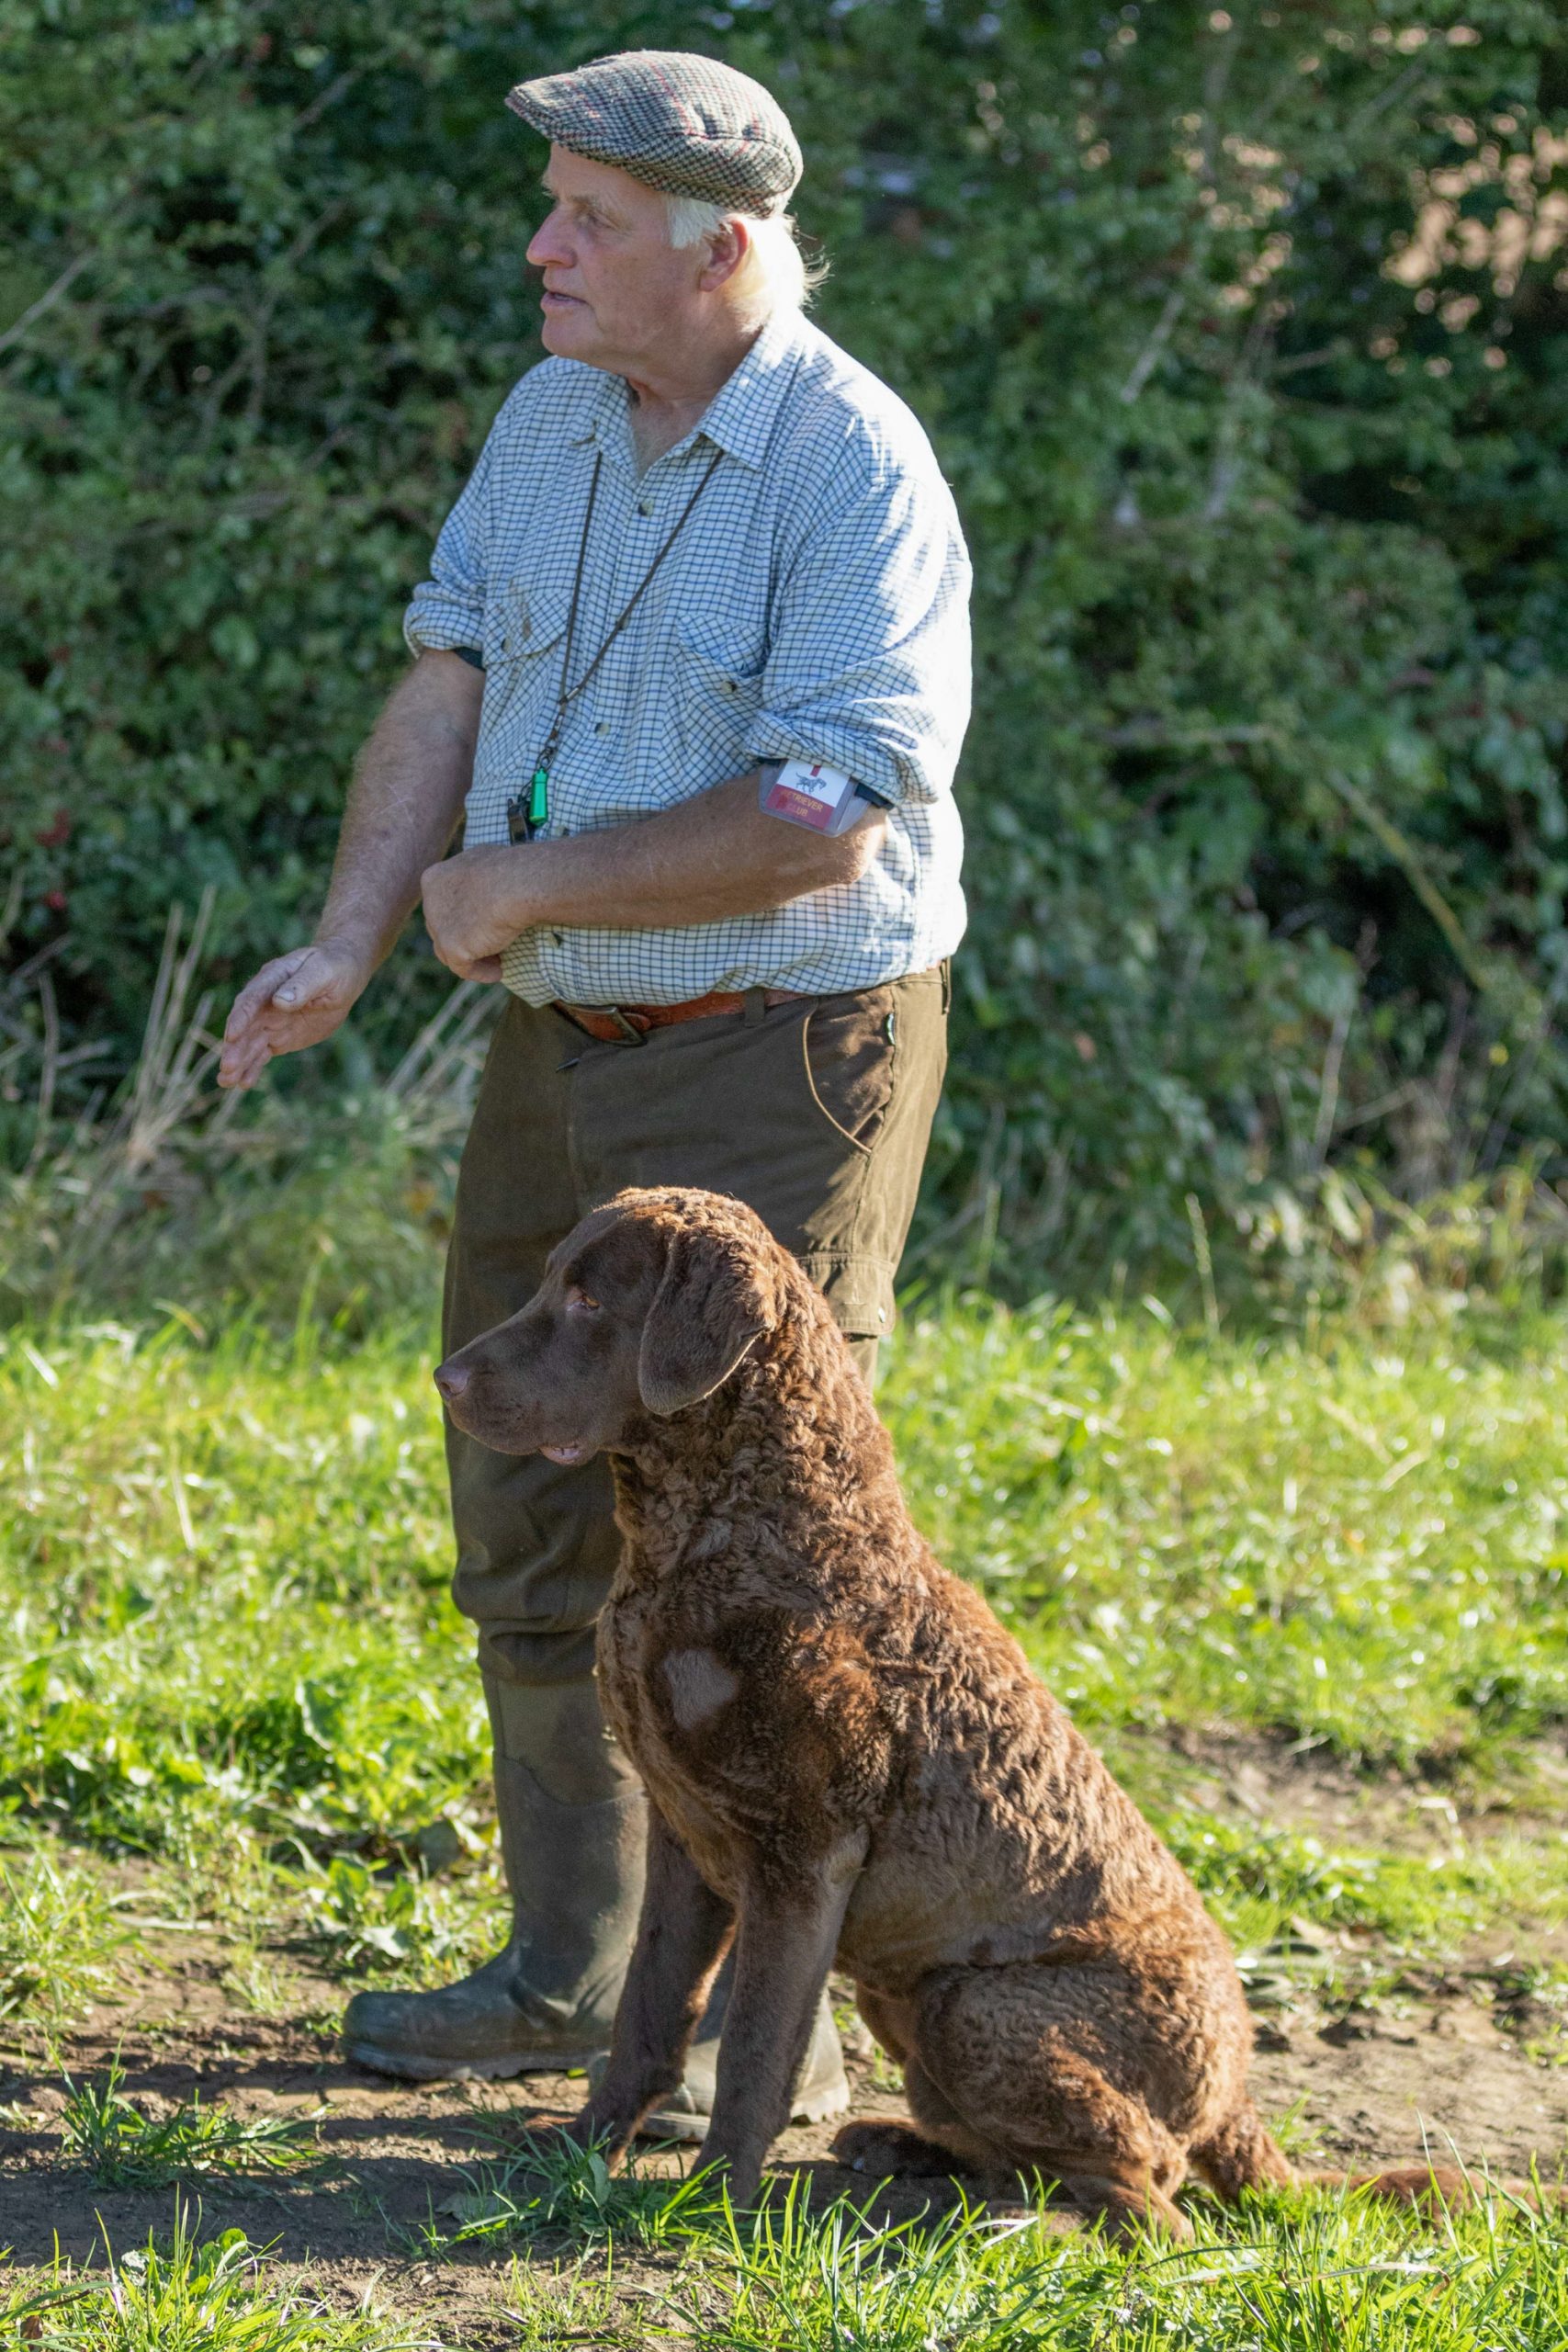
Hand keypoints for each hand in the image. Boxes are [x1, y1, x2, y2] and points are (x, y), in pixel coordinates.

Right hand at [217, 937, 373, 1090]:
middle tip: (226, 1068)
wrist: (342, 977)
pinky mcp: (278, 1038)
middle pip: (245, 1027)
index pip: (252, 1000)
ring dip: (238, 1063)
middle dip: (234, 1047)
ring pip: (249, 1044)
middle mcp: (264, 1002)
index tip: (232, 1036)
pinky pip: (261, 1054)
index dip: (241, 1018)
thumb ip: (302, 986)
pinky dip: (252, 1068)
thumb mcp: (323, 972)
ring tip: (226, 1082)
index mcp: (272, 980)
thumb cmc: (333, 968)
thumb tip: (279, 1001)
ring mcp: (270, 1021)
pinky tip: (243, 1084)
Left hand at [421, 846, 532, 981]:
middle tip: (491, 945)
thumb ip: (475, 878)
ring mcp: (438, 926)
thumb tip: (486, 889)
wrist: (518, 885)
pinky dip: (481, 972)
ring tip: (497, 962)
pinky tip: (498, 973)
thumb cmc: (513, 870)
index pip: (444, 904)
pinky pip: (463, 968)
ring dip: (471, 958)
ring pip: (448, 951)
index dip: (464, 917)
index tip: (486, 923)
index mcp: (434, 879)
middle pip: (443, 928)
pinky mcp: (450, 947)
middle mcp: (430, 902)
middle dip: (465, 938)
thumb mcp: (487, 862)